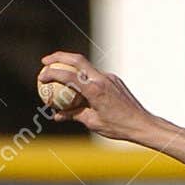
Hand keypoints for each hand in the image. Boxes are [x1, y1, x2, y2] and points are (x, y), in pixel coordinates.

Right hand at [38, 52, 157, 143]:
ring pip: (86, 66)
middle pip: (76, 59)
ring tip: (60, 73)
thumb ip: (74, 115)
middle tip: (45, 61)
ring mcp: (109, 77)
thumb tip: (57, 115)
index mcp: (95, 90)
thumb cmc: (119, 127)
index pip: (68, 76)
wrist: (143, 124)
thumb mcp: (93, 123)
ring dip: (71, 67)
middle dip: (58, 57)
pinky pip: (95, 76)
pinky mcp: (115, 80)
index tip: (41, 77)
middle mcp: (102, 79)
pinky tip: (80, 88)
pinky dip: (85, 78)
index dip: (51, 74)